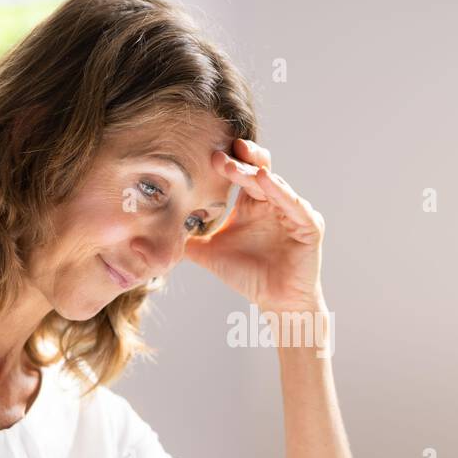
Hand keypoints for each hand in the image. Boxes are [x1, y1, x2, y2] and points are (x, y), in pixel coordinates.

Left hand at [184, 138, 325, 311]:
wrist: (277, 303)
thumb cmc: (248, 276)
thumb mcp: (210, 253)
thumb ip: (186, 241)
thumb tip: (147, 237)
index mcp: (252, 203)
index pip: (241, 173)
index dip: (227, 163)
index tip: (207, 155)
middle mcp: (274, 201)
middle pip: (258, 171)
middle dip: (240, 161)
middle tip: (218, 154)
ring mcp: (293, 211)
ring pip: (275, 184)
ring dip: (255, 174)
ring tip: (237, 165)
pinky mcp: (309, 224)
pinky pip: (295, 204)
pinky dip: (282, 192)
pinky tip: (266, 181)